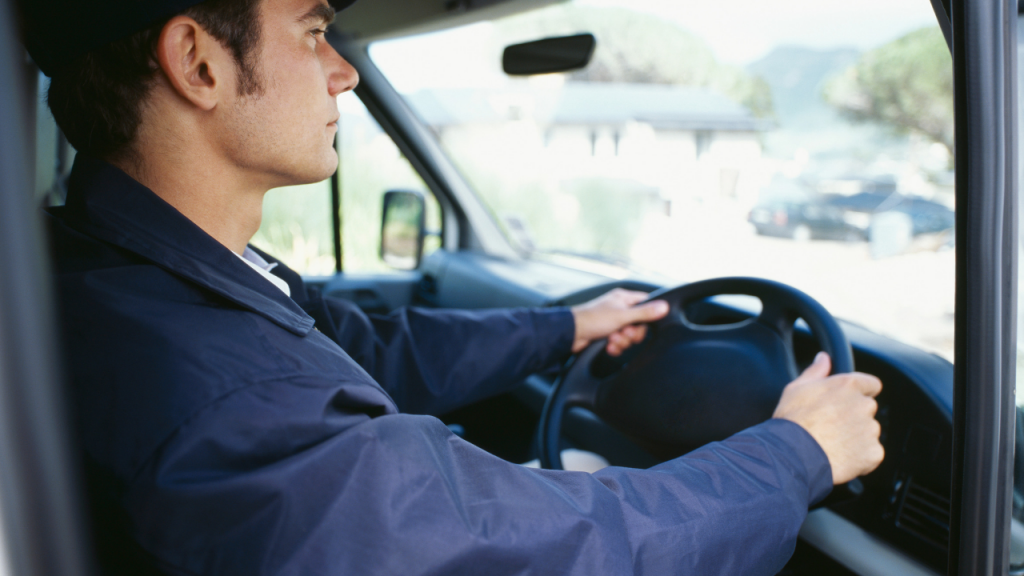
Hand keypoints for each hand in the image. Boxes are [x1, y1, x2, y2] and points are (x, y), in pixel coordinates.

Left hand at [570, 289, 669, 355]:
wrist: (571, 334)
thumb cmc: (592, 319)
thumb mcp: (622, 316)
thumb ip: (644, 313)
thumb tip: (664, 307)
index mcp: (624, 298)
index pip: (647, 305)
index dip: (648, 318)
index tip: (642, 324)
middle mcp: (619, 309)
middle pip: (639, 325)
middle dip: (631, 334)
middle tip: (622, 333)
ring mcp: (613, 322)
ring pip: (629, 336)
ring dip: (621, 341)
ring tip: (611, 339)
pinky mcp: (607, 335)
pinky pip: (620, 344)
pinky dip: (615, 347)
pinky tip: (608, 346)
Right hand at [773, 352, 884, 484]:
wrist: (793, 455)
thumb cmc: (792, 421)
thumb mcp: (796, 389)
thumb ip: (816, 372)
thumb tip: (824, 358)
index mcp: (848, 385)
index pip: (871, 384)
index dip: (860, 393)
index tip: (847, 402)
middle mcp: (864, 405)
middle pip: (868, 409)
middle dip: (855, 416)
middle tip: (832, 426)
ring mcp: (870, 430)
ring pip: (869, 432)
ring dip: (857, 437)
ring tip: (832, 444)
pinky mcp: (873, 452)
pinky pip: (871, 453)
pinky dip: (860, 457)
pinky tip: (840, 457)